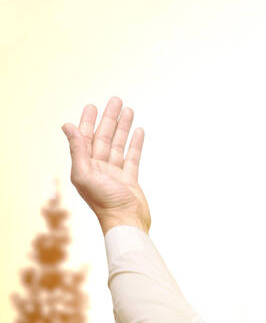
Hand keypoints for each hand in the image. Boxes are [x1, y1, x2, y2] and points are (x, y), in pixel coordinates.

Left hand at [61, 97, 151, 234]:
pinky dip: (135, 143)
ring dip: (123, 127)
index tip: (93, 106)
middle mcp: (98, 167)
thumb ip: (78, 150)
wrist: (126, 221)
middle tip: (116, 101)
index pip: (86, 138)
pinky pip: (132, 157)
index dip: (88, 121)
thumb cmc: (104, 202)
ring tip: (129, 110)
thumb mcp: (86, 174)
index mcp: (85, 166)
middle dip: (109, 119)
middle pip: (104, 137)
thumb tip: (68, 126)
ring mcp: (114, 173)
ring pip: (119, 144)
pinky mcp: (129, 179)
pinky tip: (139, 131)